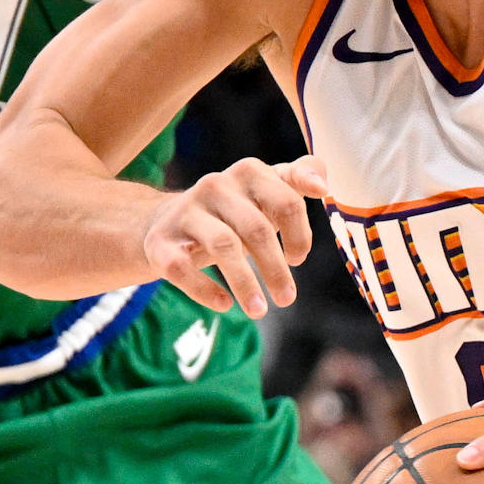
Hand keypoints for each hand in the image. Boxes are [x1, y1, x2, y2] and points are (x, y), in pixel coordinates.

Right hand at [142, 158, 332, 318]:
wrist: (167, 223)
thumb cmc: (232, 213)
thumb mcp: (266, 192)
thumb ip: (298, 181)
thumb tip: (323, 186)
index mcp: (249, 173)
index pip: (287, 200)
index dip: (299, 233)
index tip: (299, 258)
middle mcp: (216, 185)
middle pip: (256, 228)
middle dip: (276, 269)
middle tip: (288, 299)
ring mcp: (186, 212)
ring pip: (223, 246)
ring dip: (245, 283)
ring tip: (259, 311)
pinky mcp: (160, 241)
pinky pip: (181, 268)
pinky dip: (204, 290)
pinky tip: (224, 305)